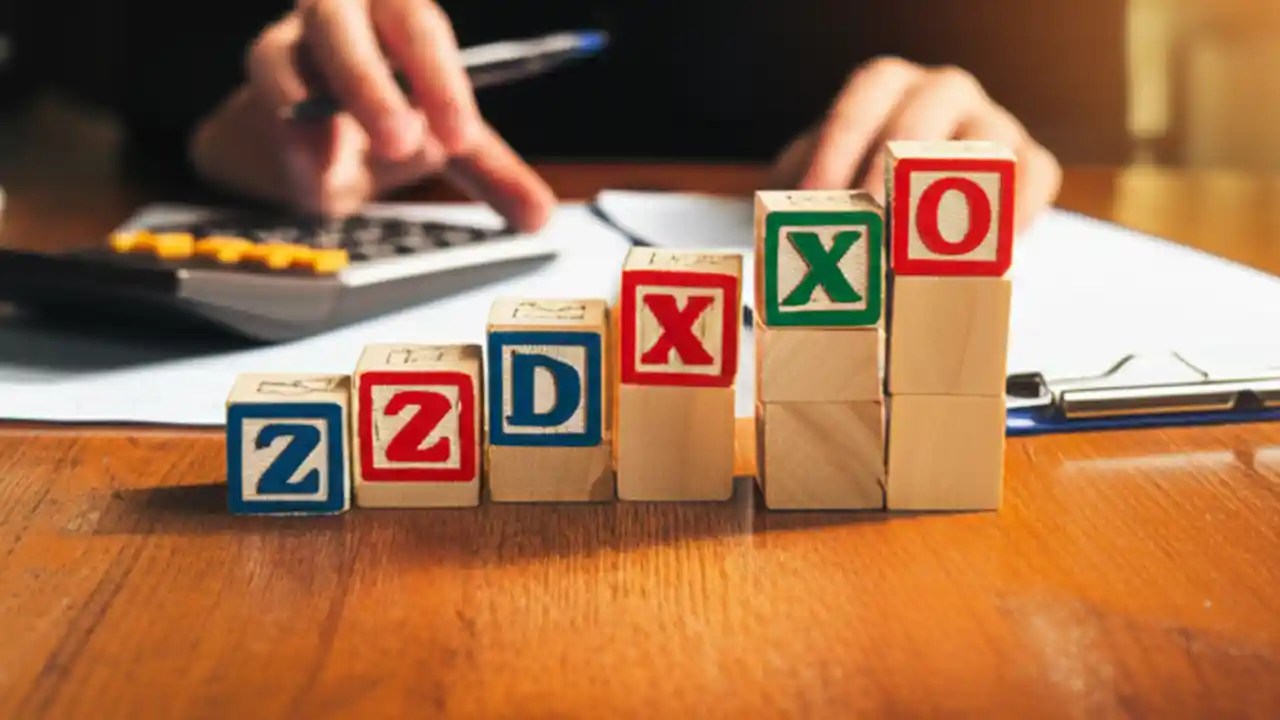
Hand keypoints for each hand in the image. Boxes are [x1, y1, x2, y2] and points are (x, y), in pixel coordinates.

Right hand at [189, 0, 555, 230]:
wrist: (317, 139)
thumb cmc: (393, 119)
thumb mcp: (448, 144)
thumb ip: (493, 175)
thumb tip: (541, 218)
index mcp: (404, 16)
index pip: (422, 31)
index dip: (440, 83)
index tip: (458, 138)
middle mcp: (350, 11)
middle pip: (346, 22)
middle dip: (372, 85)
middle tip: (403, 144)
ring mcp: (297, 37)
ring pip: (289, 51)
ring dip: (316, 113)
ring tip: (346, 167)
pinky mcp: (264, 68)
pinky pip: (266, 93)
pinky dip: (292, 137)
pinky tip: (317, 174)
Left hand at [767, 57, 1060, 231]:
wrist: (925, 211)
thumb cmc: (864, 190)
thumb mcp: (825, 184)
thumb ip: (805, 195)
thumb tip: (779, 231)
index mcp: (890, 87)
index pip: (866, 95)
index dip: (840, 143)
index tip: (817, 195)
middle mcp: (944, 93)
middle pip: (922, 117)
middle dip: (891, 174)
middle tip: (866, 227)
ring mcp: (992, 123)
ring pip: (985, 142)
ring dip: (952, 196)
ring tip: (923, 248)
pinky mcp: (1030, 160)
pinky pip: (1036, 174)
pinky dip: (1018, 208)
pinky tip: (988, 250)